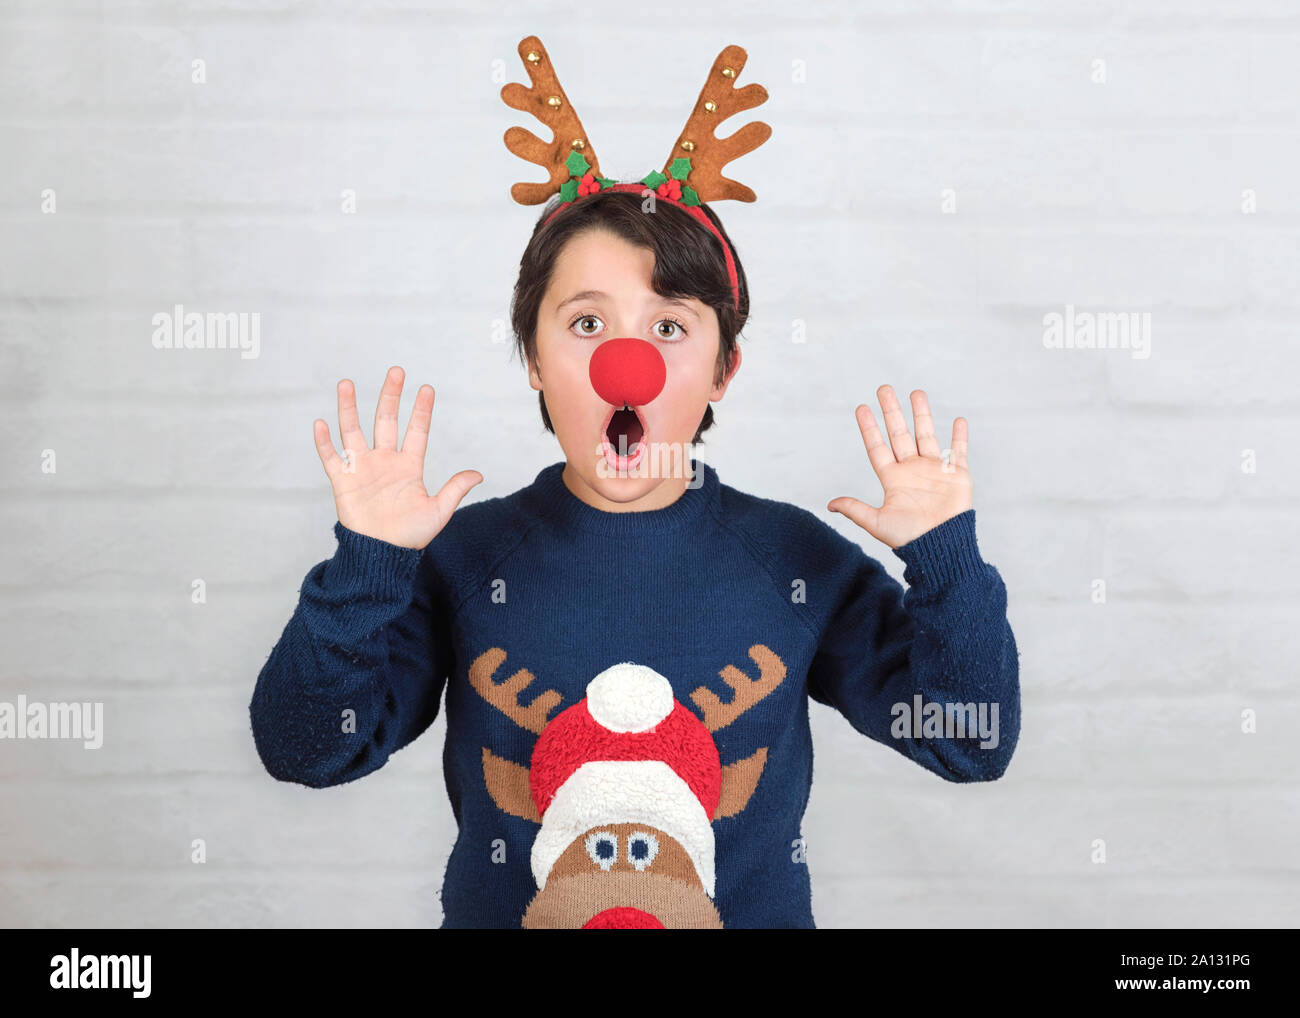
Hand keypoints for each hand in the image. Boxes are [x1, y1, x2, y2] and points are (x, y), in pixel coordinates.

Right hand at [313, 366, 482, 549]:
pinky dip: (324, 442)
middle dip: (391, 396)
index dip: (421, 411)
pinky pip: (330, 458)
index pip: (416, 431)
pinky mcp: (343, 481)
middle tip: (397, 371)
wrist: (382, 553)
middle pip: (386, 421)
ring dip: (349, 408)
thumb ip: (455, 490)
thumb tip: (478, 474)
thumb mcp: (438, 511)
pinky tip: (320, 423)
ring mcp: (363, 469)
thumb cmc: (410, 536)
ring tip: (346, 384)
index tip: (427, 389)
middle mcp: (385, 461)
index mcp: (408, 466)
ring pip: (353, 431)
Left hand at [827, 385, 971, 548]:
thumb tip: (830, 504)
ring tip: (916, 393)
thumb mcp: (877, 522)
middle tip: (884, 388)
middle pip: (900, 433)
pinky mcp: (957, 475)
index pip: (878, 447)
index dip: (869, 428)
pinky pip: (959, 452)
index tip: (861, 408)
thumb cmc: (909, 538)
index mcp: (893, 479)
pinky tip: (959, 420)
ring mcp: (935, 470)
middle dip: (892, 411)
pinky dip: (960, 437)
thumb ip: (855, 509)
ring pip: (926, 435)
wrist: (941, 547)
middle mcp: (912, 470)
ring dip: (922, 414)